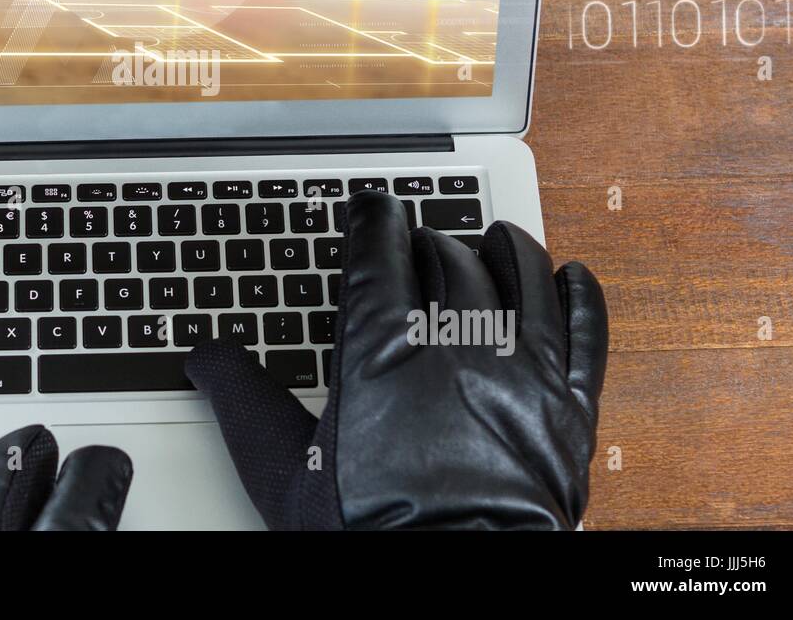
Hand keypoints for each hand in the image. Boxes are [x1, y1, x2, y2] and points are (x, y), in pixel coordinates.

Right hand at [186, 191, 606, 529]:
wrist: (444, 586)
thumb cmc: (367, 533)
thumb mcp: (281, 469)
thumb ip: (241, 399)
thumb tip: (205, 358)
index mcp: (385, 353)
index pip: (380, 252)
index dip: (373, 220)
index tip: (371, 209)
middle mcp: (459, 349)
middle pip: (449, 259)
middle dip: (428, 240)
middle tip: (417, 242)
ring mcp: (521, 376)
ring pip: (523, 279)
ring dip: (505, 249)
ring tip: (494, 238)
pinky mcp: (568, 412)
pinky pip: (587, 335)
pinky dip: (583, 299)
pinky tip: (575, 276)